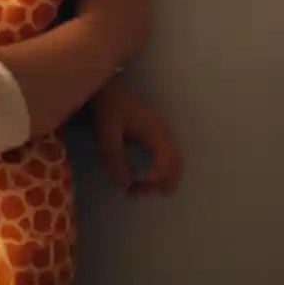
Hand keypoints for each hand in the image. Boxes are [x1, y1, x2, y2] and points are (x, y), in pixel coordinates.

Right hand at [76, 0, 150, 62]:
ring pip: (134, 14)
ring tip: (99, 17)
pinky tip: (102, 34)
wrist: (94, 47)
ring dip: (121, 13)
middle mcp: (148, 6)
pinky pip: (129, 33)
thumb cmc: (94, 7)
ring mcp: (144, 29)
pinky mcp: (137, 47)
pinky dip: (119, 31)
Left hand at [91, 78, 182, 196]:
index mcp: (155, 131)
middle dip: (164, 181)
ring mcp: (162, 131)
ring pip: (174, 159)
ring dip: (164, 177)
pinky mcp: (156, 132)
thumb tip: (125, 185)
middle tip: (146, 195)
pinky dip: (163, 168)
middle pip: (176, 162)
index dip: (154, 178)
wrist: (107, 89)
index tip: (135, 186)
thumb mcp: (108, 134)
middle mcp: (164, 132)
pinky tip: (148, 176)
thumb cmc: (108, 109)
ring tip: (146, 190)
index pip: (165, 161)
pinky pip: (167, 154)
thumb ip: (116, 159)